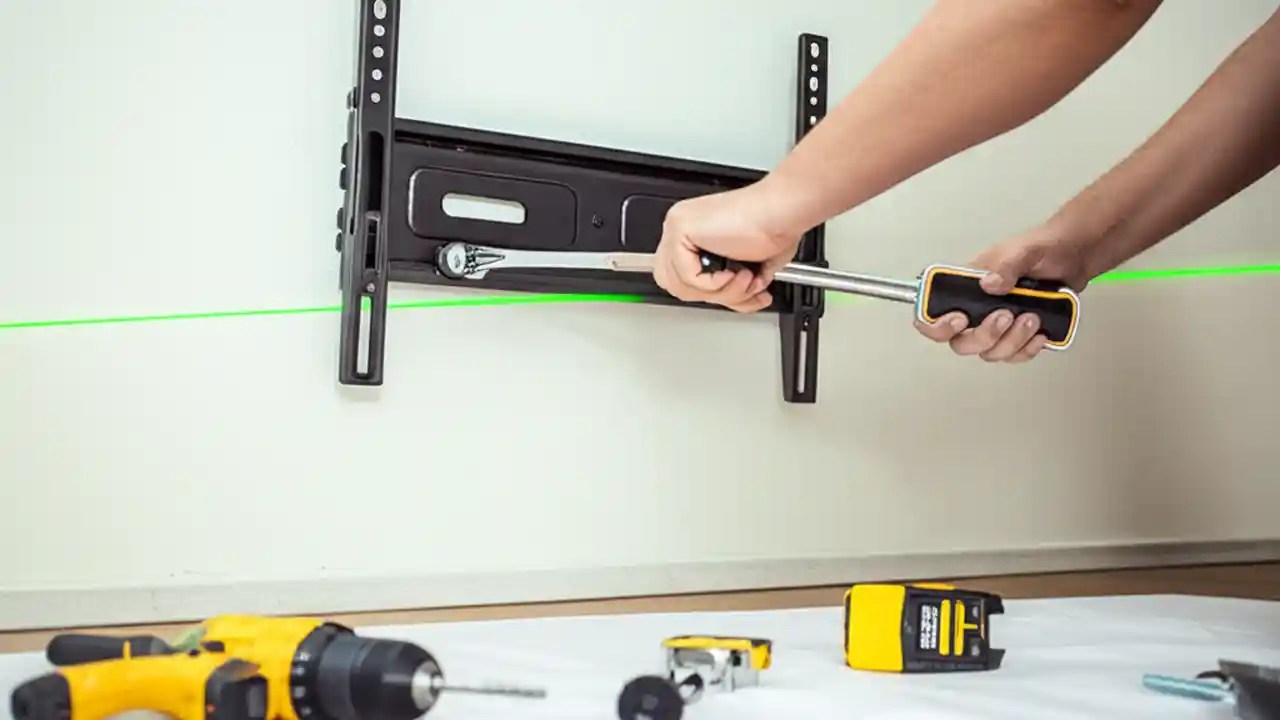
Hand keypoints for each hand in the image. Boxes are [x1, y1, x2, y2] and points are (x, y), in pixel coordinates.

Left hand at [652, 181, 804, 312]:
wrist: (783, 211)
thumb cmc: (775, 227)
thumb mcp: (750, 266)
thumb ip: (729, 283)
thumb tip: (733, 299)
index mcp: (694, 230)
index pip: (683, 276)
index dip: (714, 294)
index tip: (747, 296)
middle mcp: (682, 226)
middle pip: (676, 283)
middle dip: (716, 296)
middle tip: (747, 287)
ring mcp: (677, 226)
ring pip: (680, 284)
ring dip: (722, 293)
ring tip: (746, 279)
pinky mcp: (680, 229)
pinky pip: (687, 277)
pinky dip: (716, 284)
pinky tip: (737, 272)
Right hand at [914, 221, 1094, 362]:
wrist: (1076, 256)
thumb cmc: (1044, 247)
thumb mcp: (1024, 251)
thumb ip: (1006, 266)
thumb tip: (988, 283)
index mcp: (967, 287)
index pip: (933, 312)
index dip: (937, 325)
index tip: (959, 319)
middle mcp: (977, 310)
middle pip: (961, 342)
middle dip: (984, 336)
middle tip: (1005, 315)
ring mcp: (998, 326)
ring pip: (990, 352)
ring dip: (1011, 341)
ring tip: (1032, 317)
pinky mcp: (1019, 336)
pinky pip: (1015, 356)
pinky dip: (1027, 349)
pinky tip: (1040, 333)